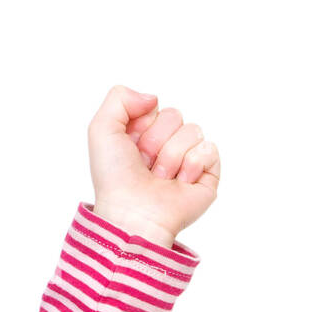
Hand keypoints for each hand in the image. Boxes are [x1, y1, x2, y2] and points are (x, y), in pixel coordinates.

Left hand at [87, 85, 219, 247]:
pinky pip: (209, 148)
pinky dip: (192, 164)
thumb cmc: (114, 179)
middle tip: (145, 165)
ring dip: (171, 156)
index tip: (129, 147)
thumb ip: (119, 98)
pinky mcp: (206, 176)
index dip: (141, 124)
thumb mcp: (101, 130)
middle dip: (156, 140)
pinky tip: (179, 183)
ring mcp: (186, 161)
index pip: (154, 107)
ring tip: (159, 179)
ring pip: (192, 130)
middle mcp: (164, 148)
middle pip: (174, 115)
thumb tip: (153, 98)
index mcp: (141, 137)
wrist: (132, 214)